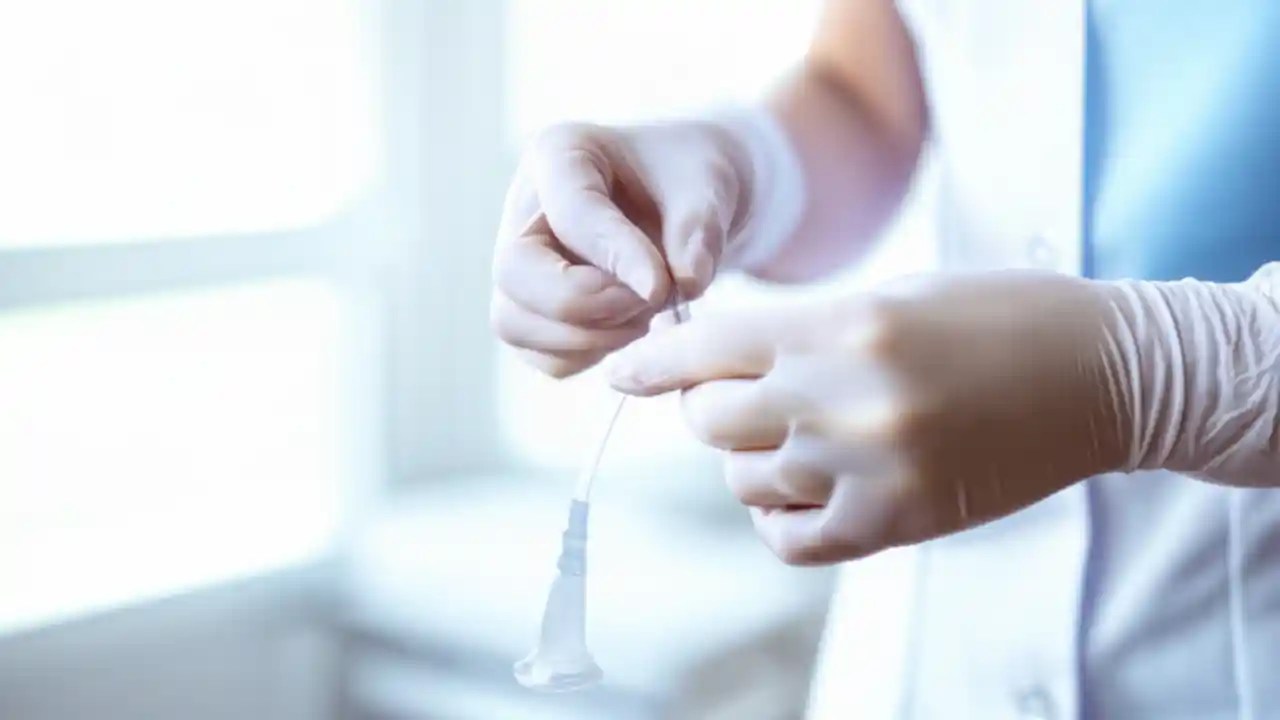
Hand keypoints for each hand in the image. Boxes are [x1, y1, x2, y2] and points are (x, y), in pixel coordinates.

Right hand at [491, 121, 752, 377]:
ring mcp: (520, 266)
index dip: (615, 256)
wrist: (688, 201)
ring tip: (647, 311)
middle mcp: (523, 210)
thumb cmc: (690, 178)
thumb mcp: (709, 184)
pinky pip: (542, 356)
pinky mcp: (530, 312)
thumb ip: (698, 229)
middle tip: (652, 299)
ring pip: (515, 322)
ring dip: (590, 336)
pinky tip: (631, 326)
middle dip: (588, 303)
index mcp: (559, 154)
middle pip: (515, 275)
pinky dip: (590, 356)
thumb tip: (686, 284)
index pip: (570, 214)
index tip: (661, 286)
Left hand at [608, 271, 1130, 563]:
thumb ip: (802, 332)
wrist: (1102, 375)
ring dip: (754, 462)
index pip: (706, 346)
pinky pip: (791, 538)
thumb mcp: (892, 295)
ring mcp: (870, 465)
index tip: (620, 373)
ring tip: (801, 442)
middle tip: (741, 400)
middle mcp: (845, 395)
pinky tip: (807, 494)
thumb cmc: (997, 317)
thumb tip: (716, 362)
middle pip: (710, 419)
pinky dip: (783, 519)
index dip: (651, 360)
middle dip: (710, 408)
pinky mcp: (898, 521)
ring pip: (745, 479)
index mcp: (845, 322)